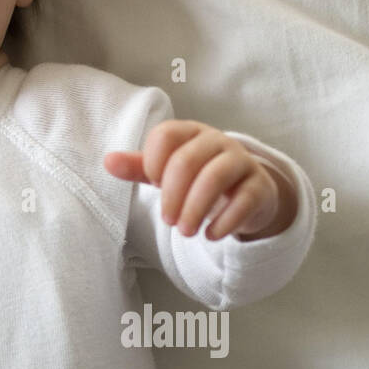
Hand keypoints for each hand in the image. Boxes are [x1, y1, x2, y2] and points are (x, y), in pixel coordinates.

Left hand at [104, 121, 290, 241]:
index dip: (153, 163)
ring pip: (215, 177)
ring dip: (195, 209)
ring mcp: (241, 161)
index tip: (154, 184)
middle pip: (187, 160)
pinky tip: (210, 236)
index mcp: (189, 132)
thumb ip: (138, 167)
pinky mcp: (260, 186)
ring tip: (186, 232)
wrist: (246, 193)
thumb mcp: (167, 172)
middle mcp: (217, 141)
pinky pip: (244, 200)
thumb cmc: (197, 179)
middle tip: (168, 221)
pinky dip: (224, 222)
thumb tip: (108, 161)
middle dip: (172, 195)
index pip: (165, 135)